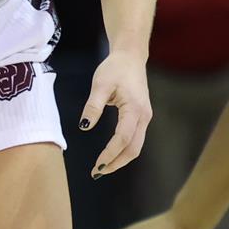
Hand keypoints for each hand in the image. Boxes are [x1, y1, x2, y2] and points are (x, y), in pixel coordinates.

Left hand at [81, 51, 153, 176]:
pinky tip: (111, 155)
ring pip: (136, 146)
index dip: (111, 153)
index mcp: (134, 109)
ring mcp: (144, 118)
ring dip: (120, 159)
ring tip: (102, 167)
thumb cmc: (115, 68)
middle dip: (117, 163)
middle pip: (134, 148)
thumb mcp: (100, 84)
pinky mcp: (141, 117)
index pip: (123, 138)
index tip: (97, 165)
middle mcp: (143, 116)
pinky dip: (123, 150)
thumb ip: (93, 106)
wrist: (131, 57)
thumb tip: (84, 127)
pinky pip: (135, 139)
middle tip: (97, 172)